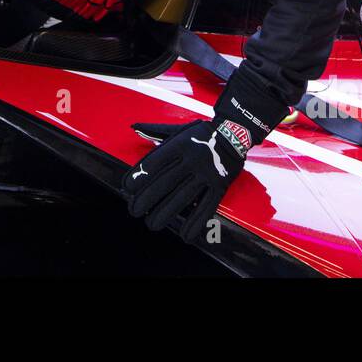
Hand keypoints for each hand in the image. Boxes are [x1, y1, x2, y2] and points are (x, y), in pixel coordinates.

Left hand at [122, 119, 250, 243]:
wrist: (234, 133)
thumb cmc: (201, 133)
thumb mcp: (179, 129)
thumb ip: (155, 130)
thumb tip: (133, 127)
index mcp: (180, 144)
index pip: (156, 161)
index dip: (140, 175)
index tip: (127, 187)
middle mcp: (192, 158)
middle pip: (166, 181)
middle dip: (147, 198)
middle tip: (134, 211)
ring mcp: (207, 173)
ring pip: (183, 197)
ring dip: (166, 213)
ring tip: (152, 224)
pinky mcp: (220, 185)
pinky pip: (207, 206)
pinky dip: (196, 222)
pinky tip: (185, 234)